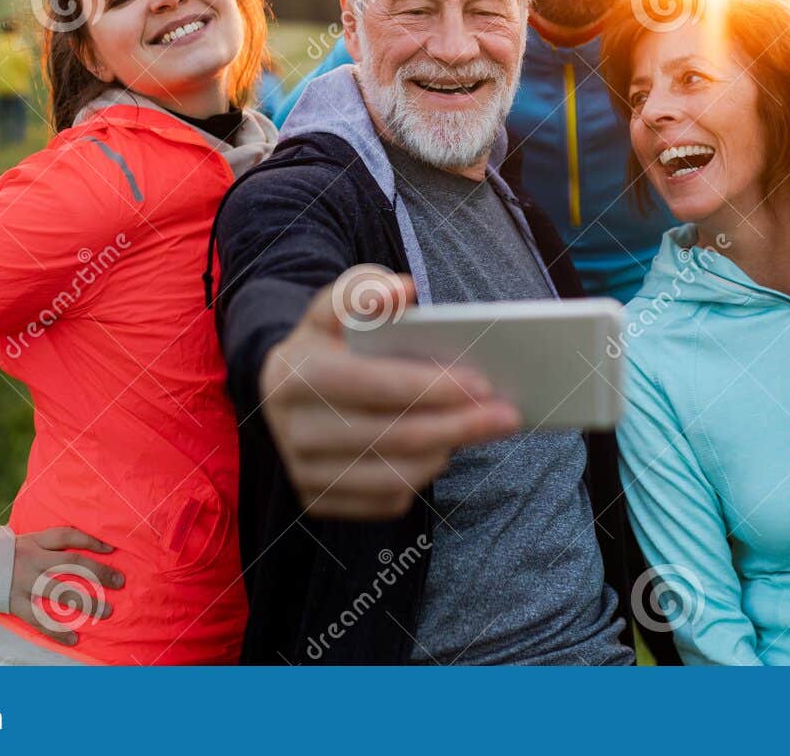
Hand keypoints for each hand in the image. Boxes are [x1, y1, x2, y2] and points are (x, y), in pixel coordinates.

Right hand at [9, 527, 124, 644]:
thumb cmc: (0, 555)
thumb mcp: (24, 541)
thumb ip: (46, 544)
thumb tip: (77, 548)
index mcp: (35, 542)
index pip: (68, 536)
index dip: (91, 541)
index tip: (111, 549)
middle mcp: (33, 560)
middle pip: (74, 564)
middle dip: (100, 573)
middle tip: (120, 582)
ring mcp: (24, 582)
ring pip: (62, 592)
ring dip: (87, 603)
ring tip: (107, 612)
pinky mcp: (14, 603)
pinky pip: (39, 620)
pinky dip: (57, 631)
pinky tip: (74, 639)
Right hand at [261, 266, 520, 518]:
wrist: (282, 393)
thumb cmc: (326, 344)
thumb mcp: (333, 307)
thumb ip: (362, 288)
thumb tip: (401, 291)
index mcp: (294, 375)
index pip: (370, 384)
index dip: (429, 386)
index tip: (482, 383)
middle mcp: (293, 431)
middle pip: (393, 436)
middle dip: (459, 425)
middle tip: (507, 414)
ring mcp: (303, 473)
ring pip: (394, 477)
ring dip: (447, 451)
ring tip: (480, 427)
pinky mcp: (318, 502)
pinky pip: (386, 501)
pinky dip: (423, 476)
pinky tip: (444, 449)